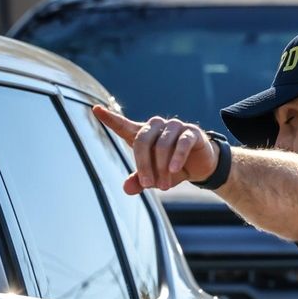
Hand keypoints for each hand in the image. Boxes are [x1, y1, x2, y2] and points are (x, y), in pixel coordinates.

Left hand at [93, 105, 219, 193]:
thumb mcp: (155, 177)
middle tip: (146, 185)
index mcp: (144, 134)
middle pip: (142, 140)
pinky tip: (174, 169)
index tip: (96, 109)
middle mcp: (157, 126)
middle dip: (143, 165)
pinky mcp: (191, 132)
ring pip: (162, 145)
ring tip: (163, 186)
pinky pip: (181, 143)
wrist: (201, 167)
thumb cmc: (172, 168)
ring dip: (161, 167)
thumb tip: (127, 189)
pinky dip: (177, 157)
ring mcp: (174, 127)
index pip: (124, 125)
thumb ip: (139, 181)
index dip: (110, 118)